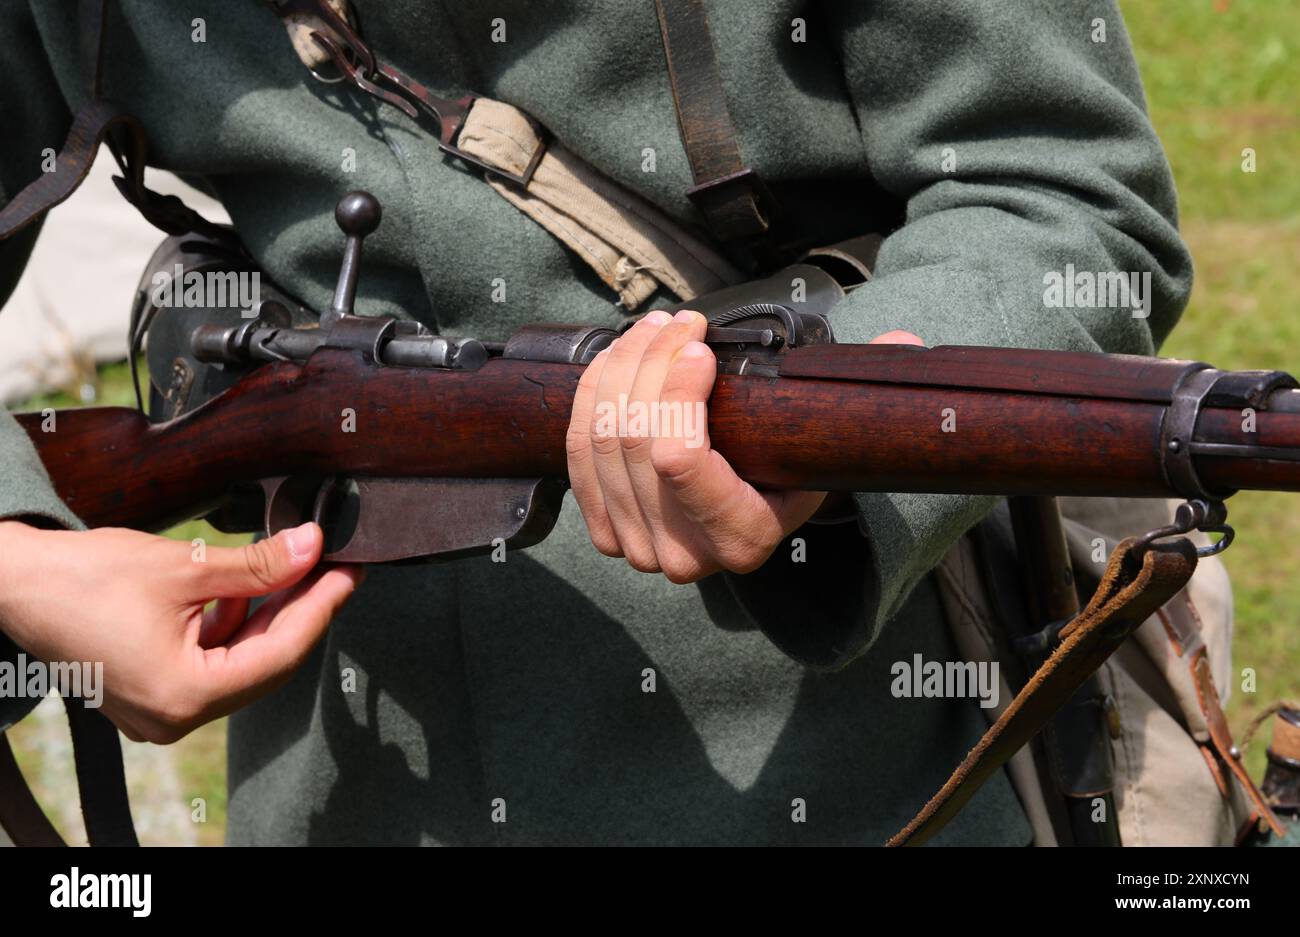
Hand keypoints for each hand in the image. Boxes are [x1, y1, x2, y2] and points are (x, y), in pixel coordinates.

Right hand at [0, 520, 360, 743]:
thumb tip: (315, 548)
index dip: (322, 608)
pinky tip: (244, 585)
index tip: (351, 572)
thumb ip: (259, 566)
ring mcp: (161, 710)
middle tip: (334, 567)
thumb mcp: (187, 568)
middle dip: (300, 610)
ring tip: (295, 565)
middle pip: (265, 662)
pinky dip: (232, 624)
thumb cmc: (85, 577)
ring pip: (241, 660)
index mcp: (185, 697)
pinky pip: (211, 661)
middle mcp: (175, 718)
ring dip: (267, 614)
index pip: (281, 654)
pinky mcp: (151, 691)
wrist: (13, 582)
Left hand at [565, 309, 920, 582]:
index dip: (676, 389)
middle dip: (649, 363)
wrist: (752, 513)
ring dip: (620, 369)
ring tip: (653, 330)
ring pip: (599, 438)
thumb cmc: (792, 469)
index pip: (676, 461)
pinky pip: (576, 449)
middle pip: (633, 439)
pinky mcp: (604, 526)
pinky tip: (620, 357)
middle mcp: (682, 553)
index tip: (700, 344)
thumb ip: (865, 393)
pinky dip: (592, 393)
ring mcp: (635, 544)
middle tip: (678, 323)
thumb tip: (906, 341)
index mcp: (741, 538)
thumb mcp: (829, 439)